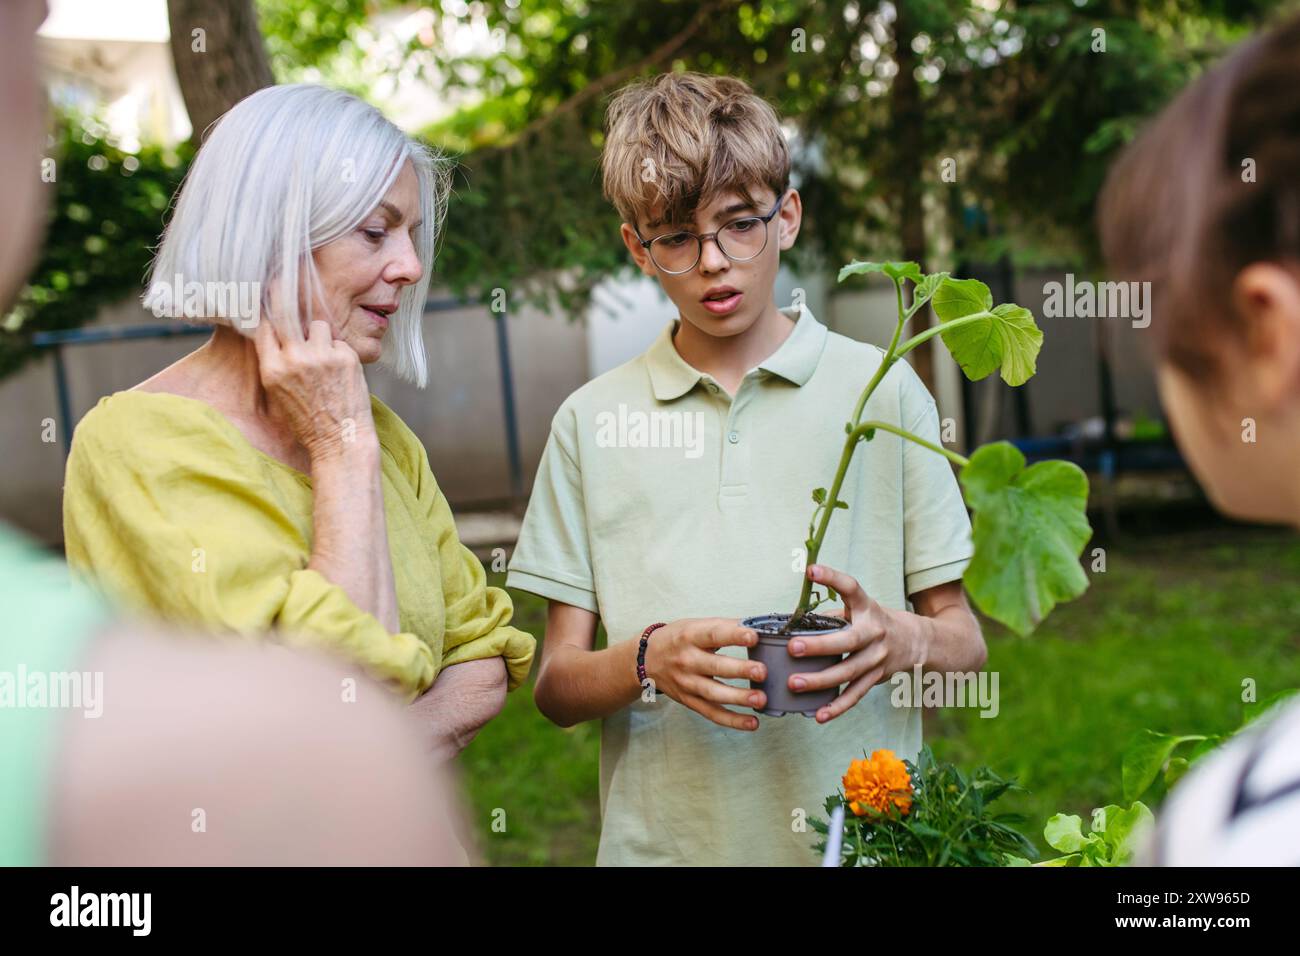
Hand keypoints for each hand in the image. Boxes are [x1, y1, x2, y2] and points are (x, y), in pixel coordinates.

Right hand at [252, 317, 375, 462]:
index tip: (276, 314)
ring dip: (320, 335)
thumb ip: (277, 362)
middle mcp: (295, 359)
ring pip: (319, 325)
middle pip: (287, 314)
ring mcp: (322, 356)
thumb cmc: (308, 421)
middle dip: (288, 307)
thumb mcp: (279, 393)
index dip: (272, 320)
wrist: (339, 440)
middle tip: (294, 308)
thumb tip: (279, 332)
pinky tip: (340, 371)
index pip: (266, 328)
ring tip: (323, 354)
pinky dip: (339, 352)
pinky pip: (339, 342)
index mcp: (272, 369)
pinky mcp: (347, 357)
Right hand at [641, 618, 766, 731]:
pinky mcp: (690, 701)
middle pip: (715, 666)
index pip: (713, 634)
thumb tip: (758, 627)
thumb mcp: (695, 625)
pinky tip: (752, 722)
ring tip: (760, 699)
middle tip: (762, 672)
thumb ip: (724, 627)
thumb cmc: (677, 639)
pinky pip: (712, 713)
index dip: (734, 635)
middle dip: (740, 670)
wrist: (645, 659)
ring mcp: (688, 683)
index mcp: (690, 636)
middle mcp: (688, 660)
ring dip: (738, 697)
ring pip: (714, 693)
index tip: (753, 636)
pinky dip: (732, 720)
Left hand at [788, 564, 926, 723]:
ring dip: (820, 680)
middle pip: (848, 641)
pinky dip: (837, 707)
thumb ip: (831, 614)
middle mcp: (874, 632)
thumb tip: (793, 621)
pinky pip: (855, 695)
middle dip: (819, 646)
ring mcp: (877, 658)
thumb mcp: (859, 609)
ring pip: (848, 672)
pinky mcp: (876, 678)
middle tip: (794, 648)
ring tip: (794, 684)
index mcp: (867, 608)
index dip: (832, 578)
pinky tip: (819, 715)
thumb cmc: (874, 621)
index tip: (811, 570)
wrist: (916, 641)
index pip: (851, 588)